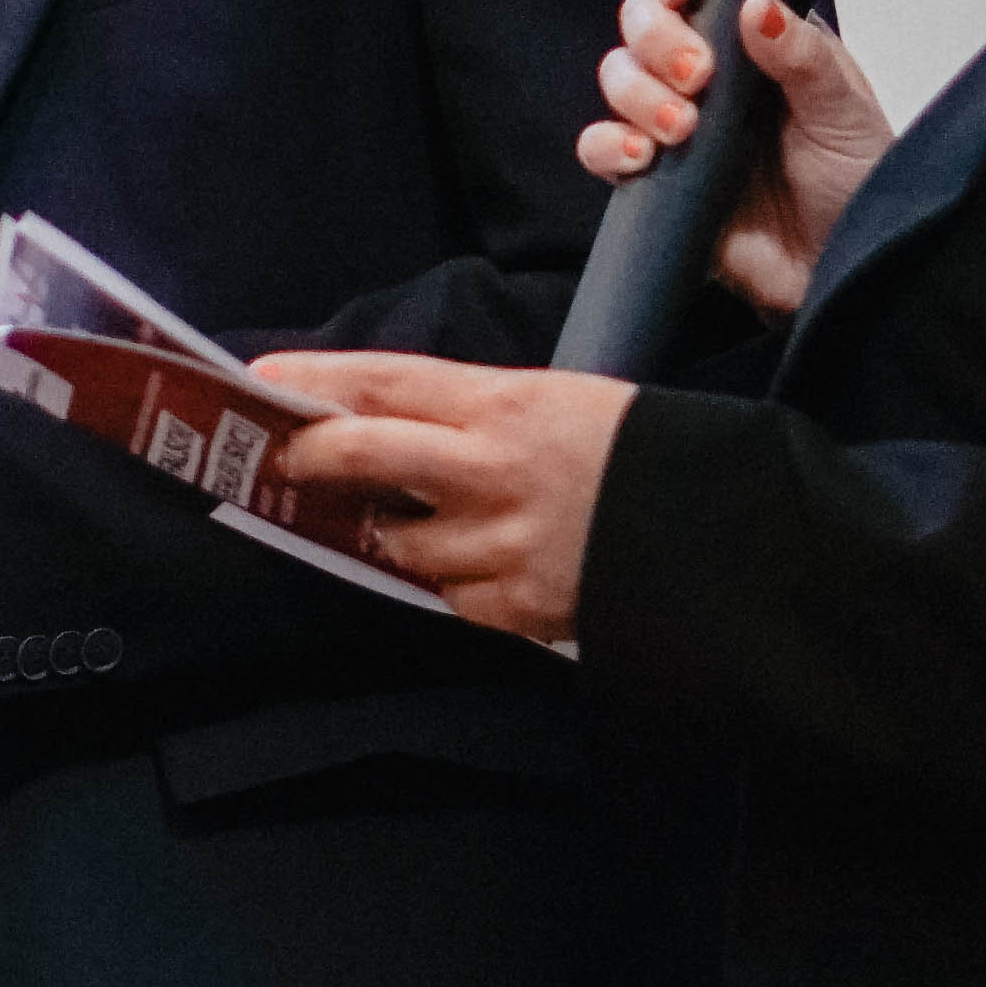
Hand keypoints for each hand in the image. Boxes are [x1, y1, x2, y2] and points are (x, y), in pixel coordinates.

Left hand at [256, 358, 631, 647]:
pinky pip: (451, 597)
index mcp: (502, 404)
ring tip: (417, 519)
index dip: (314, 380)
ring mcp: (500, 543)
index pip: (383, 382)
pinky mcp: (517, 607)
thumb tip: (380, 423)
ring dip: (394, 534)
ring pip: (399, 543)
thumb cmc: (635, 453)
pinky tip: (486, 563)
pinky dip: (454, 582)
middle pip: (366, 455)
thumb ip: (469, 413)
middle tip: (291, 460)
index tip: (263, 379)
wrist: (722, 532)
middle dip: (315, 458)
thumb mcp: (555, 401)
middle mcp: (490, 470)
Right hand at [590, 0, 900, 317]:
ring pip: (617, 74)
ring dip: (638, 92)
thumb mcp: (844, 112)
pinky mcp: (652, 177)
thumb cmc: (856, 183)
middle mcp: (709, 70)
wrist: (839, 269)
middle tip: (700, 76)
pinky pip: (599, 147)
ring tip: (682, 129)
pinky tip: (644, 158)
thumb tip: (758, 4)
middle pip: (644, 18)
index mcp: (755, 37)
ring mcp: (675, 121)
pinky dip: (609, 145)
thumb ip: (802, 57)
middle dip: (658, 38)